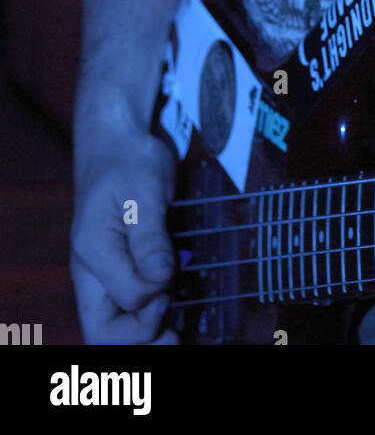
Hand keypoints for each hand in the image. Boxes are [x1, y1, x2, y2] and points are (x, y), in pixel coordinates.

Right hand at [70, 133, 179, 344]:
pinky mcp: (114, 269)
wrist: (116, 144)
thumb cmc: (130, 161)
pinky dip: (142, 320)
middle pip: (102, 331)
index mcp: (94, 252)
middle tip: (175, 332)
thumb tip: (161, 278)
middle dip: (140, 338)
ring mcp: (100, 273)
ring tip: (174, 334)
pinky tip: (166, 313)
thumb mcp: (145, 189)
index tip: (172, 273)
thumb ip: (150, 236)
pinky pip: (122, 309)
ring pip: (110, 326)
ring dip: (142, 335)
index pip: (125, 298)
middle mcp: (91, 271)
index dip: (154, 296)